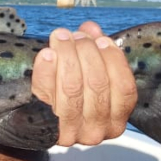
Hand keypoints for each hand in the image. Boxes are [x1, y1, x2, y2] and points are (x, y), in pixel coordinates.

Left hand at [31, 21, 137, 146]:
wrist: (36, 123)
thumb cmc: (70, 97)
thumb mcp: (88, 77)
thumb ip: (94, 52)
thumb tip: (91, 29)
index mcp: (116, 120)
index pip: (124, 88)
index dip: (113, 60)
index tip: (101, 39)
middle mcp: (96, 130)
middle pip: (97, 84)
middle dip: (87, 52)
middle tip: (76, 35)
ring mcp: (70, 131)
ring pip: (72, 87)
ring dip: (67, 55)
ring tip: (61, 37)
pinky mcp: (44, 127)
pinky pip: (46, 94)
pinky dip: (46, 70)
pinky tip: (47, 54)